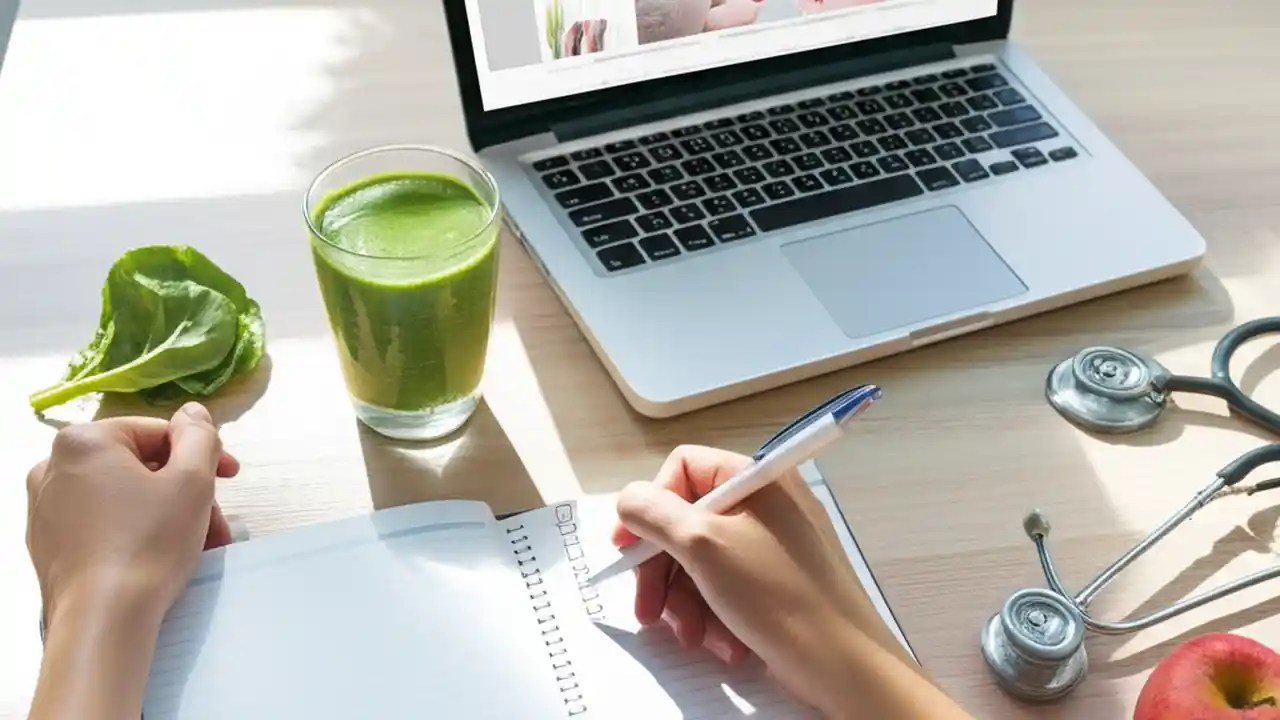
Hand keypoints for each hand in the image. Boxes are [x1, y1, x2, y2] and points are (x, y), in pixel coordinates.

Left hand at [27, 402, 237, 628]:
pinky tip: (162, 557)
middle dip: (185, 491)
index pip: (158, 432)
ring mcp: (44, 508)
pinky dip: (135, 531)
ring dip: (166, 513)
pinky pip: (102, 523)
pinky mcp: (47, 544)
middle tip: (215, 522)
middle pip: (140, 466)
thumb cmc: (149, 543)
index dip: (202, 452)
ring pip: (123, 496)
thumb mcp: (192, 481)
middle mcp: (53, 467)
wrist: (103, 620)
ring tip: (198, 545)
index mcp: (84, 441)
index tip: (230, 479)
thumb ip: (199, 436)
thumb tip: (192, 413)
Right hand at [613, 445, 970, 718]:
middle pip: (687, 522)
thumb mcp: (704, 547)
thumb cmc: (778, 596)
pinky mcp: (777, 584)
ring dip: (688, 603)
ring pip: (702, 562)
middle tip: (649, 610)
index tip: (627, 548)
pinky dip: (716, 616)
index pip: (683, 469)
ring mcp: (773, 545)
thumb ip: (656, 514)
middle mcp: (766, 504)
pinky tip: (724, 644)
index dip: (649, 506)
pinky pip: (727, 588)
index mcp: (756, 478)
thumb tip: (629, 500)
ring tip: (694, 636)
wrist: (845, 665)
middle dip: (664, 571)